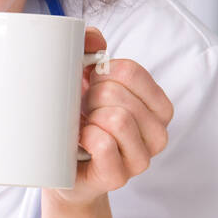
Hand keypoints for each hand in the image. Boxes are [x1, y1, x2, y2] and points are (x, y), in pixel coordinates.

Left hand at [48, 26, 173, 208]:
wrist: (59, 167)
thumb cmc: (77, 120)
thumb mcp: (82, 81)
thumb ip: (89, 49)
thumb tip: (95, 39)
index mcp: (158, 107)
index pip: (131, 71)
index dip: (101, 72)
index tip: (90, 85)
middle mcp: (158, 134)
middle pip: (119, 94)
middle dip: (91, 97)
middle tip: (83, 112)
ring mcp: (140, 159)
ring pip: (118, 120)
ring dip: (89, 119)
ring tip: (82, 127)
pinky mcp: (118, 178)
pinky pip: (104, 145)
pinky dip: (86, 138)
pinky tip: (80, 143)